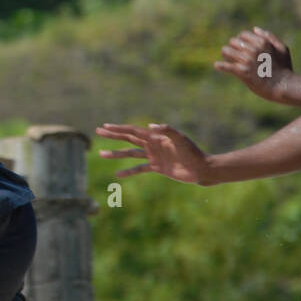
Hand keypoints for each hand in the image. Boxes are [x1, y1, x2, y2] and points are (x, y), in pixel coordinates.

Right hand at [94, 123, 210, 184]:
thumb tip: (149, 126)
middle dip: (113, 135)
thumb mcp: (181, 139)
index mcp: (156, 137)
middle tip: (98, 131)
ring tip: (101, 154)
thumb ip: (167, 130)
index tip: (106, 126)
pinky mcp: (156, 167)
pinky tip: (117, 175)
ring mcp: (153, 156)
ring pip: (130, 154)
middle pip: (128, 138)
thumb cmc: (193, 153)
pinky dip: (128, 172)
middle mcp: (152, 145)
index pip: (133, 131)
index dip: (119, 128)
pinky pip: (139, 169)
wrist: (202, 169)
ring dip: (116, 154)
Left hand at [214, 26, 292, 101]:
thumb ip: (269, 37)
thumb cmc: (284, 67)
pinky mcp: (242, 72)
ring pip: (226, 51)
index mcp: (262, 42)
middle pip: (233, 41)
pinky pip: (226, 66)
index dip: (241, 41)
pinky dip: (220, 66)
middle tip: (236, 55)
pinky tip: (217, 66)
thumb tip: (255, 29)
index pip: (242, 35)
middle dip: (233, 47)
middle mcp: (253, 49)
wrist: (282, 85)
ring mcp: (247, 60)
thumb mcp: (282, 48)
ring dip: (227, 55)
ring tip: (230, 60)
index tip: (243, 48)